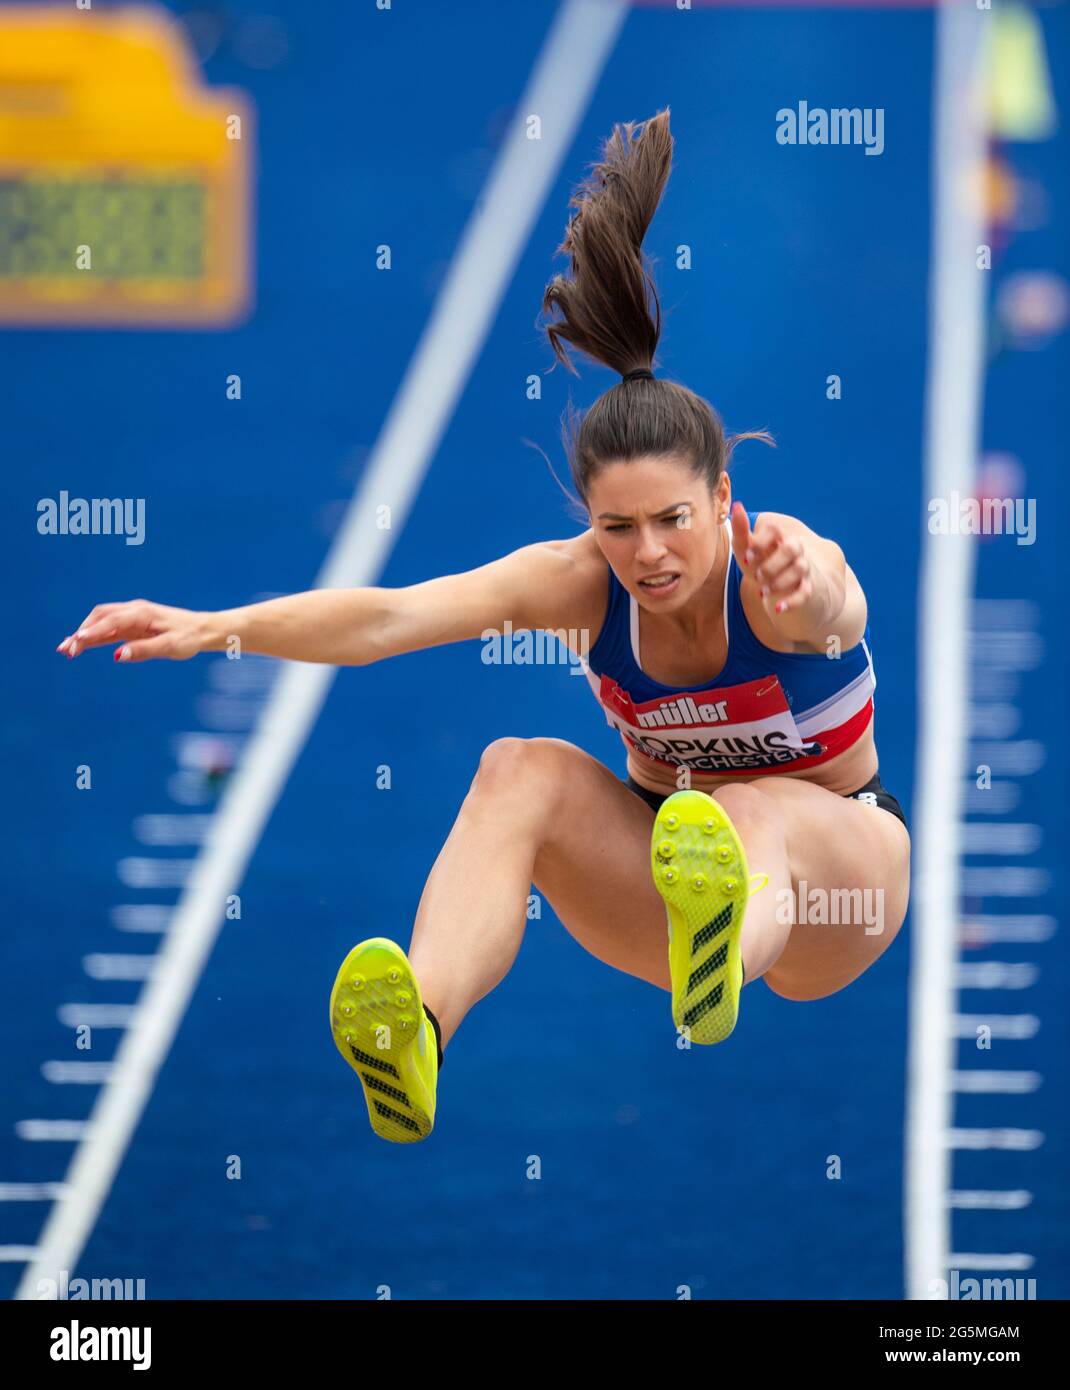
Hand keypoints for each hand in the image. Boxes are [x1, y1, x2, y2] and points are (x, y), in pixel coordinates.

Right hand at [57, 600, 207, 662]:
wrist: (203, 630)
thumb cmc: (189, 638)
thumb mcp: (169, 647)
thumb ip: (143, 650)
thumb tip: (118, 655)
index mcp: (141, 614)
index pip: (109, 622)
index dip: (90, 633)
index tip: (75, 644)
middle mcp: (134, 611)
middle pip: (100, 618)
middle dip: (81, 633)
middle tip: (66, 651)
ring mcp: (132, 617)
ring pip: (101, 621)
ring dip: (84, 633)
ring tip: (67, 649)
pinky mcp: (133, 625)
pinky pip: (109, 628)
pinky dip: (94, 636)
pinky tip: (82, 645)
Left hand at [729, 502, 812, 614]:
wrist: (782, 584)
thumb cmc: (761, 561)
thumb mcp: (749, 549)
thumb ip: (741, 530)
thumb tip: (736, 506)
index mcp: (778, 537)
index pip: (775, 530)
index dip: (761, 543)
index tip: (747, 557)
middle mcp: (794, 550)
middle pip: (791, 548)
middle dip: (772, 564)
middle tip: (756, 576)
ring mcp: (802, 568)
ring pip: (800, 568)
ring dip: (779, 581)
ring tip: (762, 592)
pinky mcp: (807, 587)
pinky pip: (805, 593)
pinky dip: (792, 602)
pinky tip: (777, 608)